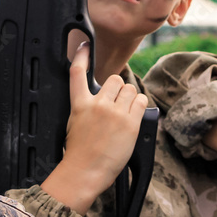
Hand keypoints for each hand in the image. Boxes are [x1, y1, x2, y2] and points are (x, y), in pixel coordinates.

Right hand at [40, 43, 148, 213]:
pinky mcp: (130, 122)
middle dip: (119, 90)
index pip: (78, 72)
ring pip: (130, 89)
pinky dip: (140, 107)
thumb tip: (101, 99)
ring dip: (131, 99)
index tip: (84, 45)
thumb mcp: (75, 124)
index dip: (81, 55)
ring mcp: (114, 113)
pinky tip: (134, 118)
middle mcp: (97, 104)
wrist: (85, 172)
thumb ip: (86, 108)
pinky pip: (141, 102)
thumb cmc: (79, 154)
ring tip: (125, 115)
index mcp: (79, 104)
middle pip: (115, 79)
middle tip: (117, 105)